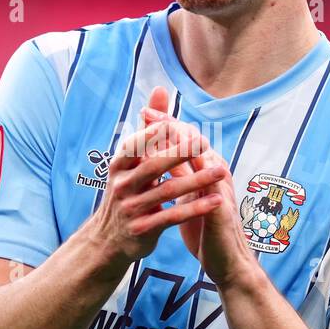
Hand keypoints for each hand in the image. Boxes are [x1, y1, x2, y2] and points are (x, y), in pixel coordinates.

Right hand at [89, 104, 226, 265]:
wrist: (109, 239)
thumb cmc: (128, 191)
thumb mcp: (132, 160)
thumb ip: (149, 126)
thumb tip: (160, 89)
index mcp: (119, 165)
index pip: (136, 144)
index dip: (155, 134)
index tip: (177, 123)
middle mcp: (122, 185)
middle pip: (153, 165)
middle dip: (179, 153)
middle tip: (204, 142)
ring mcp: (131, 208)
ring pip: (167, 191)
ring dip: (196, 181)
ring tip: (220, 171)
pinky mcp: (143, 229)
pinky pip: (172, 216)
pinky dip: (195, 207)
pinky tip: (216, 200)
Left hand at [139, 89, 261, 290]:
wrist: (227, 262)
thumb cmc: (207, 230)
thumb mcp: (188, 197)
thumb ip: (180, 177)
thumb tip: (161, 158)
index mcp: (207, 171)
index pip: (186, 140)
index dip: (166, 125)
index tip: (145, 112)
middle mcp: (216, 173)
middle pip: (193, 139)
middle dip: (169, 123)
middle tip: (147, 110)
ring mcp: (219, 187)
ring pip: (200, 153)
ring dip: (177, 138)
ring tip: (157, 125)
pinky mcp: (219, 205)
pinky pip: (204, 180)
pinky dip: (188, 168)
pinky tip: (168, 162)